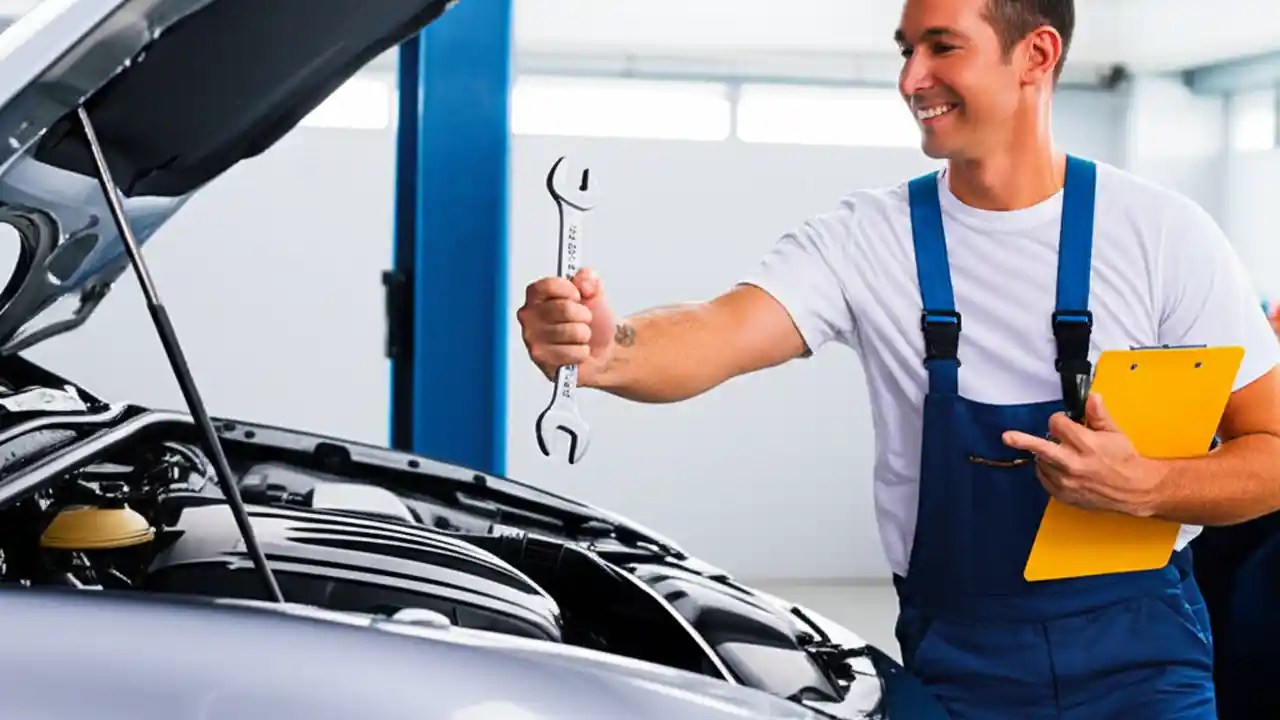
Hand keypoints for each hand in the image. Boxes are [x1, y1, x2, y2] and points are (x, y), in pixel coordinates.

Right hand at [517, 267, 616, 385]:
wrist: (599, 351)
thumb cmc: (592, 322)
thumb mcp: (594, 294)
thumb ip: (589, 279)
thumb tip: (583, 280)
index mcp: (536, 296)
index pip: (546, 286)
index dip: (568, 289)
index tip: (579, 295)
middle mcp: (528, 316)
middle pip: (564, 308)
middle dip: (584, 315)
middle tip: (584, 320)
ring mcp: (532, 338)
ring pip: (571, 331)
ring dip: (584, 334)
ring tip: (581, 337)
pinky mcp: (540, 359)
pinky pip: (571, 352)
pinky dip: (582, 352)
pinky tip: (576, 352)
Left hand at [1001, 393, 1165, 516]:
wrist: (1133, 489)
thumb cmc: (1124, 460)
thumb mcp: (1114, 433)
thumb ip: (1099, 415)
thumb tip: (1092, 398)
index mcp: (1087, 444)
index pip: (1058, 424)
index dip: (1060, 420)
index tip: (1064, 423)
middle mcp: (1074, 463)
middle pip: (1041, 447)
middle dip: (1023, 440)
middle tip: (1008, 436)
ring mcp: (1067, 481)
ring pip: (1042, 462)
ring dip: (1046, 455)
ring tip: (1062, 454)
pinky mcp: (1064, 495)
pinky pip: (1044, 479)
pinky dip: (1048, 471)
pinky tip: (1059, 468)